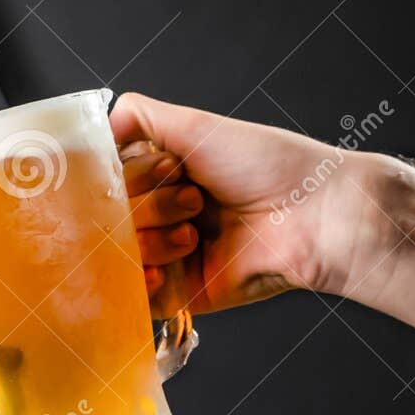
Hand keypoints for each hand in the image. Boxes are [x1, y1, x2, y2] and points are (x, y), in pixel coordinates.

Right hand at [111, 92, 387, 312]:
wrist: (315, 216)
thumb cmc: (268, 166)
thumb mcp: (198, 125)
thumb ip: (139, 116)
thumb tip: (99, 122)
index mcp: (164, 177)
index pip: (110, 180)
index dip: (127, 176)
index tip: (163, 168)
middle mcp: (163, 215)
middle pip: (110, 218)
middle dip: (148, 206)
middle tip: (193, 199)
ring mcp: (170, 256)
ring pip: (120, 255)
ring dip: (154, 239)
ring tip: (195, 233)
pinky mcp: (181, 294)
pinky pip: (136, 298)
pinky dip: (141, 283)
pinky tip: (163, 269)